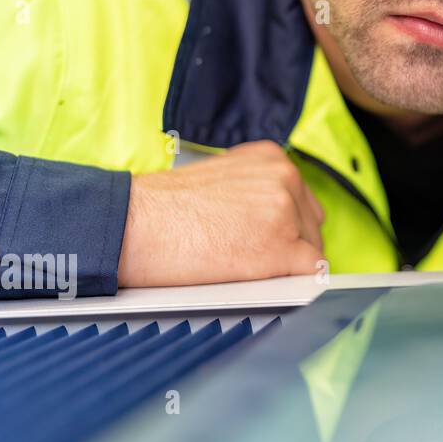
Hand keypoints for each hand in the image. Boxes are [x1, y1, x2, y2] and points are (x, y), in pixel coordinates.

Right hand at [118, 140, 325, 286]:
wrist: (131, 225)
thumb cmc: (163, 208)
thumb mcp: (221, 179)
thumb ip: (256, 190)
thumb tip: (277, 218)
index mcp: (271, 158)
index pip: (301, 200)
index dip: (285, 226)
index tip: (265, 239)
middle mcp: (286, 178)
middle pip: (311, 225)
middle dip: (289, 243)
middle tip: (248, 254)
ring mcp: (285, 213)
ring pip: (311, 250)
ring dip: (285, 264)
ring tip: (242, 265)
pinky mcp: (279, 250)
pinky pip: (309, 273)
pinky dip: (291, 283)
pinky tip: (262, 282)